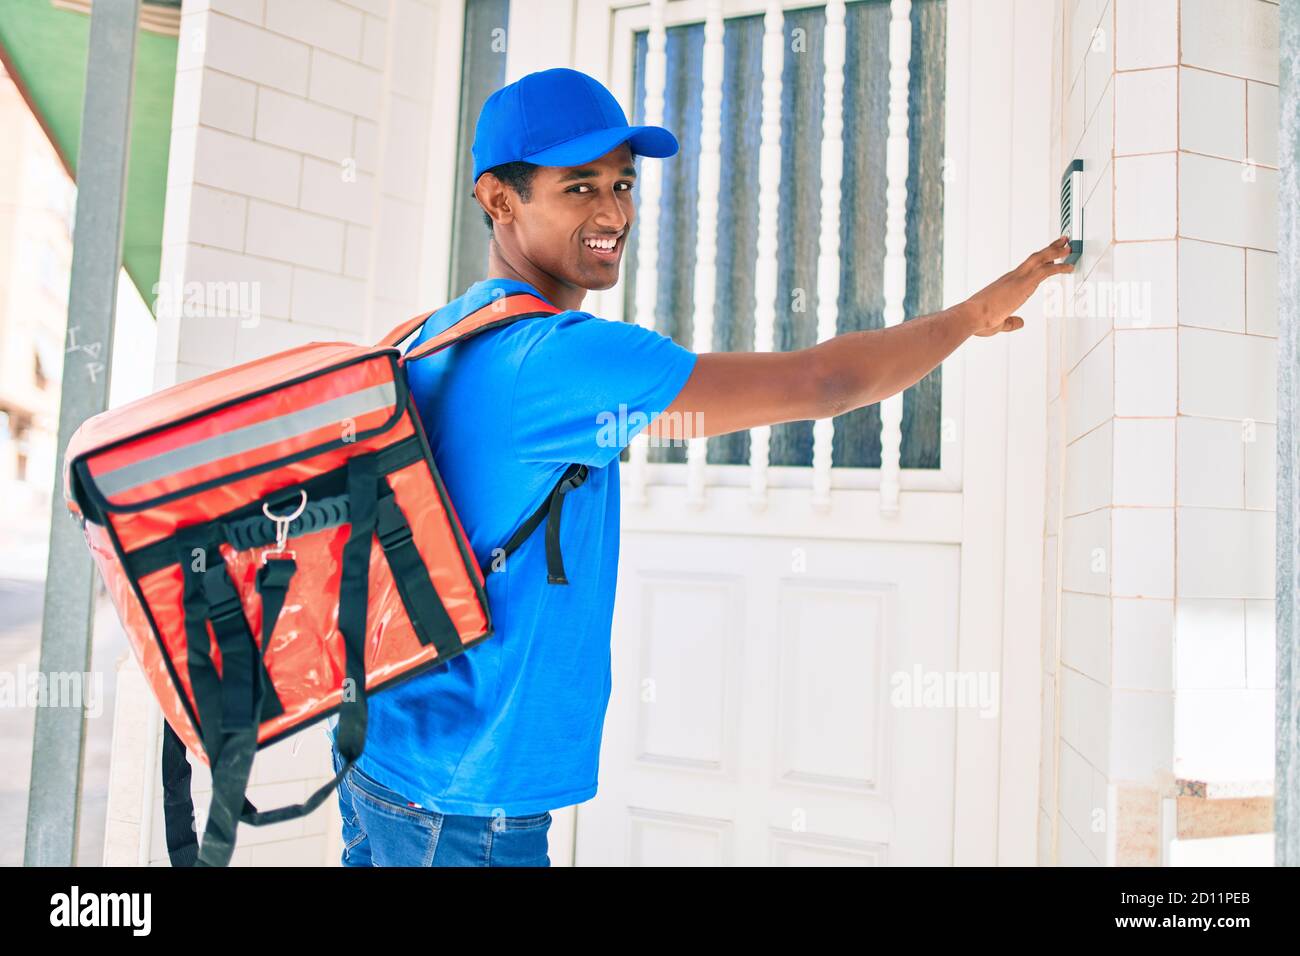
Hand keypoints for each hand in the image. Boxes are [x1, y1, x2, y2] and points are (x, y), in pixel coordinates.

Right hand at [960, 235, 1074, 335]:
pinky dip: (1059, 266)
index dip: (1040, 261)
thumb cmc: (979, 320)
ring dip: (1056, 251)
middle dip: (1051, 249)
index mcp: (1006, 284)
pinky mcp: (1023, 284)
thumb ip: (1010, 322)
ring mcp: (1017, 278)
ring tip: (1069, 247)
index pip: (1026, 268)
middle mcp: (1012, 277)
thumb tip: (1019, 322)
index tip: (1050, 255)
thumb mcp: (998, 323)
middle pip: (1035, 257)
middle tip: (1063, 242)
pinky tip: (1069, 267)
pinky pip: (1045, 271)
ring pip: (1041, 258)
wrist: (971, 316)